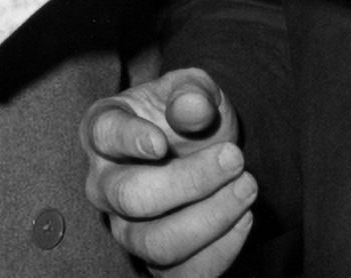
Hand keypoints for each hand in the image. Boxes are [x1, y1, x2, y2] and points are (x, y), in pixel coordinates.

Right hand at [81, 68, 253, 275]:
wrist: (205, 149)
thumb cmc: (187, 116)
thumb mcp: (193, 90)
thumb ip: (191, 92)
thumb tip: (193, 108)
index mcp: (103, 131)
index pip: (105, 135)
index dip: (129, 141)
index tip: (160, 143)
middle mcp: (105, 184)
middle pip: (132, 196)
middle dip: (190, 181)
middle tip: (235, 158)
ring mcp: (125, 227)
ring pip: (156, 243)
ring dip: (210, 219)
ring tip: (246, 187)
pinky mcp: (155, 261)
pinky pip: (181, 276)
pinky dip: (218, 252)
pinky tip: (244, 219)